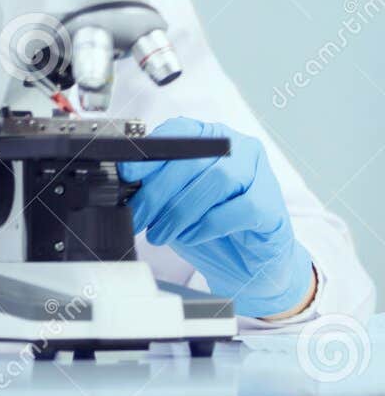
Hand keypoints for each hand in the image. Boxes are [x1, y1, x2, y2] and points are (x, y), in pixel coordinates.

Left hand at [119, 118, 314, 318]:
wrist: (246, 262)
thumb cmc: (208, 223)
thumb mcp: (173, 199)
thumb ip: (155, 184)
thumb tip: (124, 182)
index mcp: (208, 136)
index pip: (177, 133)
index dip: (149, 154)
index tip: (126, 175)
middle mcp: (236, 146)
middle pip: (193, 160)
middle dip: (158, 191)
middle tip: (139, 217)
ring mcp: (259, 172)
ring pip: (216, 181)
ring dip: (180, 210)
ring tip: (162, 232)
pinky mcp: (271, 202)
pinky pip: (239, 208)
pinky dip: (208, 224)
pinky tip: (192, 235)